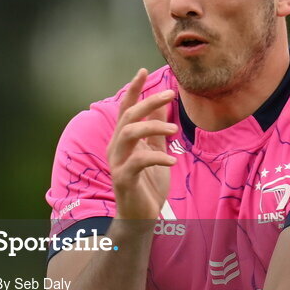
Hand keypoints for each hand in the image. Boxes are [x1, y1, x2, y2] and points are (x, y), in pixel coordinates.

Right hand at [107, 69, 177, 220]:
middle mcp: (116, 148)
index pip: (125, 108)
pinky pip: (138, 161)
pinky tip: (172, 162)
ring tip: (173, 130)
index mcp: (123, 140)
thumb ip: (156, 131)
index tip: (143, 70)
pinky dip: (157, 158)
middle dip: (148, 102)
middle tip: (170, 95)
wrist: (140, 218)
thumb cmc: (147, 185)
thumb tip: (161, 106)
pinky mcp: (123, 179)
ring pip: (129, 134)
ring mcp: (118, 163)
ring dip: (152, 127)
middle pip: (128, 116)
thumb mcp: (155, 152)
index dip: (133, 89)